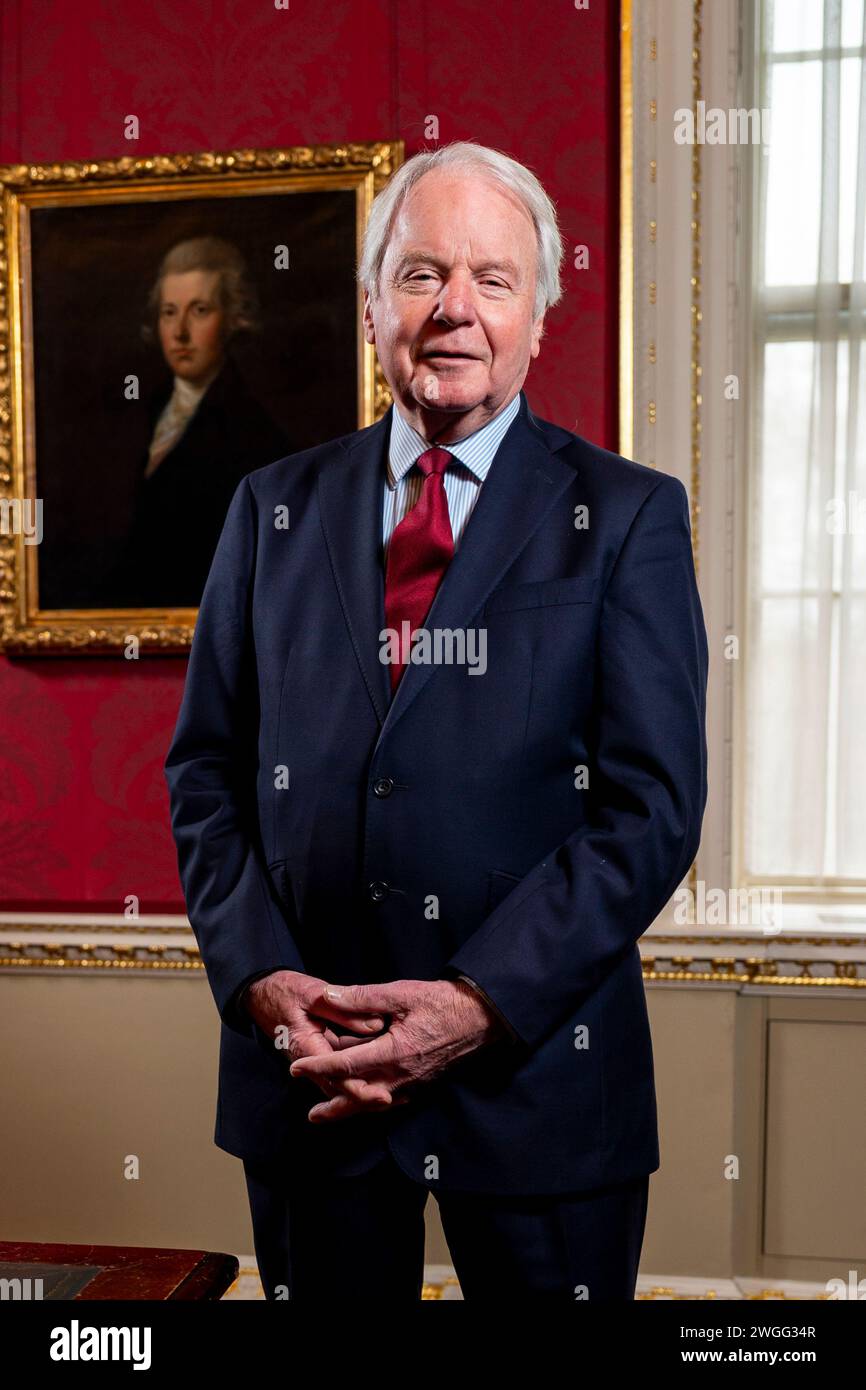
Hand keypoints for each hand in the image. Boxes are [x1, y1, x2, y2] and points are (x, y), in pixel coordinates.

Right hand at [244, 970, 402, 1120]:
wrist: (261, 994)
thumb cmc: (286, 991)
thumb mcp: (314, 995)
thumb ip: (344, 1011)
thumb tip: (376, 1026)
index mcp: (306, 1048)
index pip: (336, 1078)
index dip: (360, 1091)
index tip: (383, 1097)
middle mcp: (310, 1061)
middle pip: (340, 1088)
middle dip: (367, 1097)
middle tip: (399, 1100)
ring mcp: (315, 1060)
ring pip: (341, 1082)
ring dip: (366, 1087)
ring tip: (399, 1093)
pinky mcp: (321, 1054)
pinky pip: (341, 1069)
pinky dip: (360, 1072)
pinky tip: (382, 1071)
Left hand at [288, 978, 506, 1122]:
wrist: (482, 1018)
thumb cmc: (443, 1003)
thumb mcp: (401, 993)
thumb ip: (362, 997)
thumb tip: (329, 996)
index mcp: (393, 1053)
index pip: (346, 1066)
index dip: (318, 1067)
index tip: (296, 1068)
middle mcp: (401, 1076)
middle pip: (357, 1098)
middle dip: (331, 1104)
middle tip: (309, 1113)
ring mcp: (413, 1084)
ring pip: (374, 1105)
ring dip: (348, 1110)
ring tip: (327, 1115)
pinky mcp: (422, 1084)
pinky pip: (391, 1102)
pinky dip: (372, 1105)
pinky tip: (365, 1103)